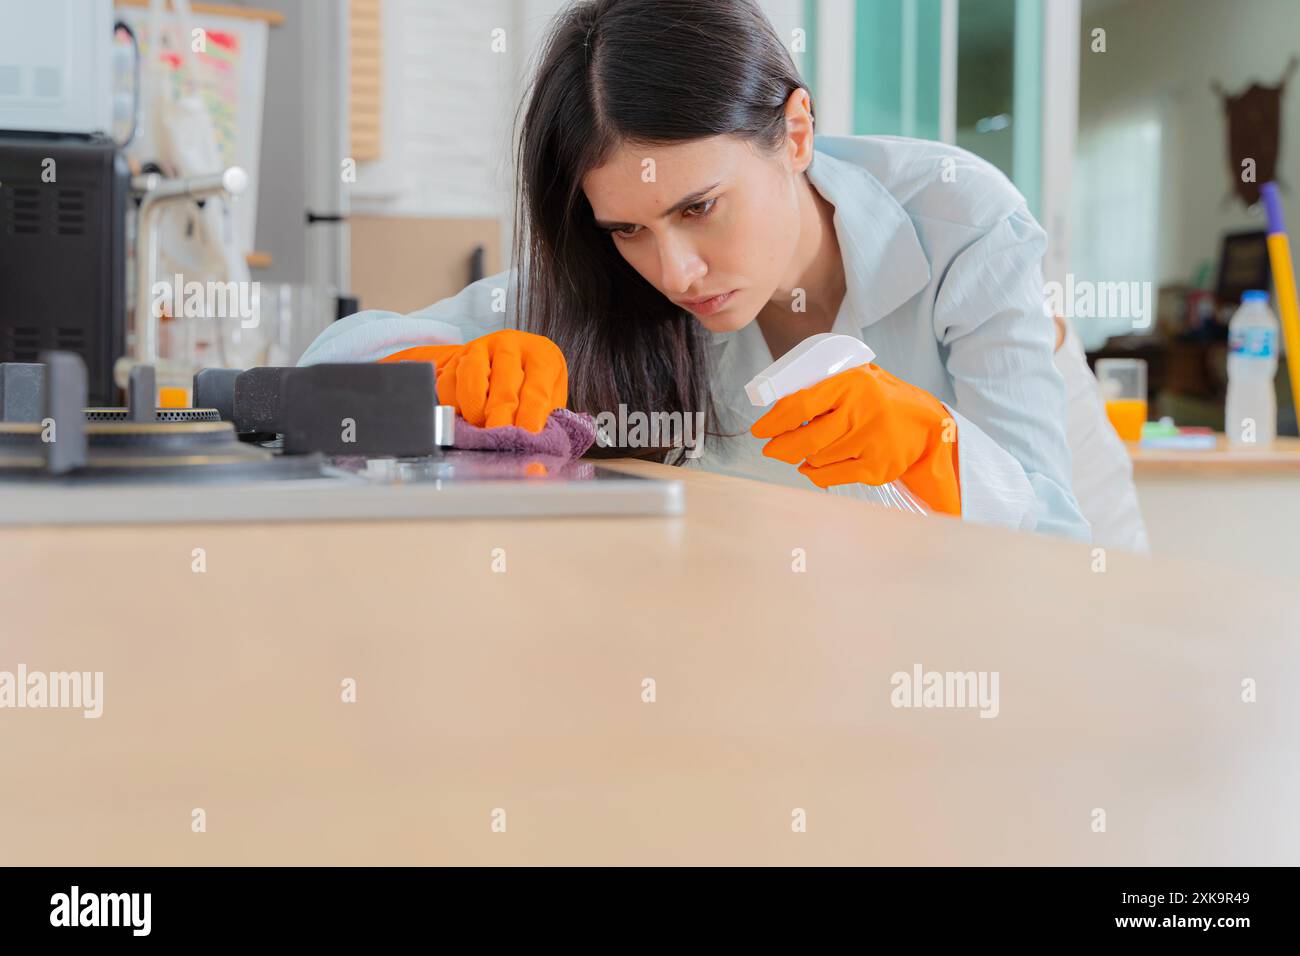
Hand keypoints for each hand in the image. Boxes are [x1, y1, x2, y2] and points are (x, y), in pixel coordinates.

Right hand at [380, 329, 567, 432]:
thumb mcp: (546, 398)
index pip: (537, 390)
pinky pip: (450, 383)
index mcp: (543, 357)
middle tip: (498, 440)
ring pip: (472, 384)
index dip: (532, 418)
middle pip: (504, 388)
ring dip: (475, 412)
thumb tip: (537, 449)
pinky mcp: (458, 355)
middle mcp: (513, 345)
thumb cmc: (529, 387)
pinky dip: (454, 403)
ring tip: (480, 428)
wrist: (503, 359)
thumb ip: (542, 418)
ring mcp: (482, 347)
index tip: (527, 438)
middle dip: (501, 420)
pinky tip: (462, 415)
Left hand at [749, 363, 960, 514]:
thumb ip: (823, 386)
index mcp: (852, 383)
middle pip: (806, 439)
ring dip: (804, 457)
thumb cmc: (881, 399)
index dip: (773, 421)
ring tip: (806, 450)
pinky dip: (815, 474)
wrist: (927, 424)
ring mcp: (870, 441)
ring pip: (817, 458)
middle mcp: (862, 411)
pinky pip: (831, 476)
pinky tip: (811, 467)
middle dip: (780, 447)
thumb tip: (777, 408)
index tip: (759, 430)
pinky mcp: (877, 467)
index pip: (800, 405)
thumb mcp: (857, 378)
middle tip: (770, 449)